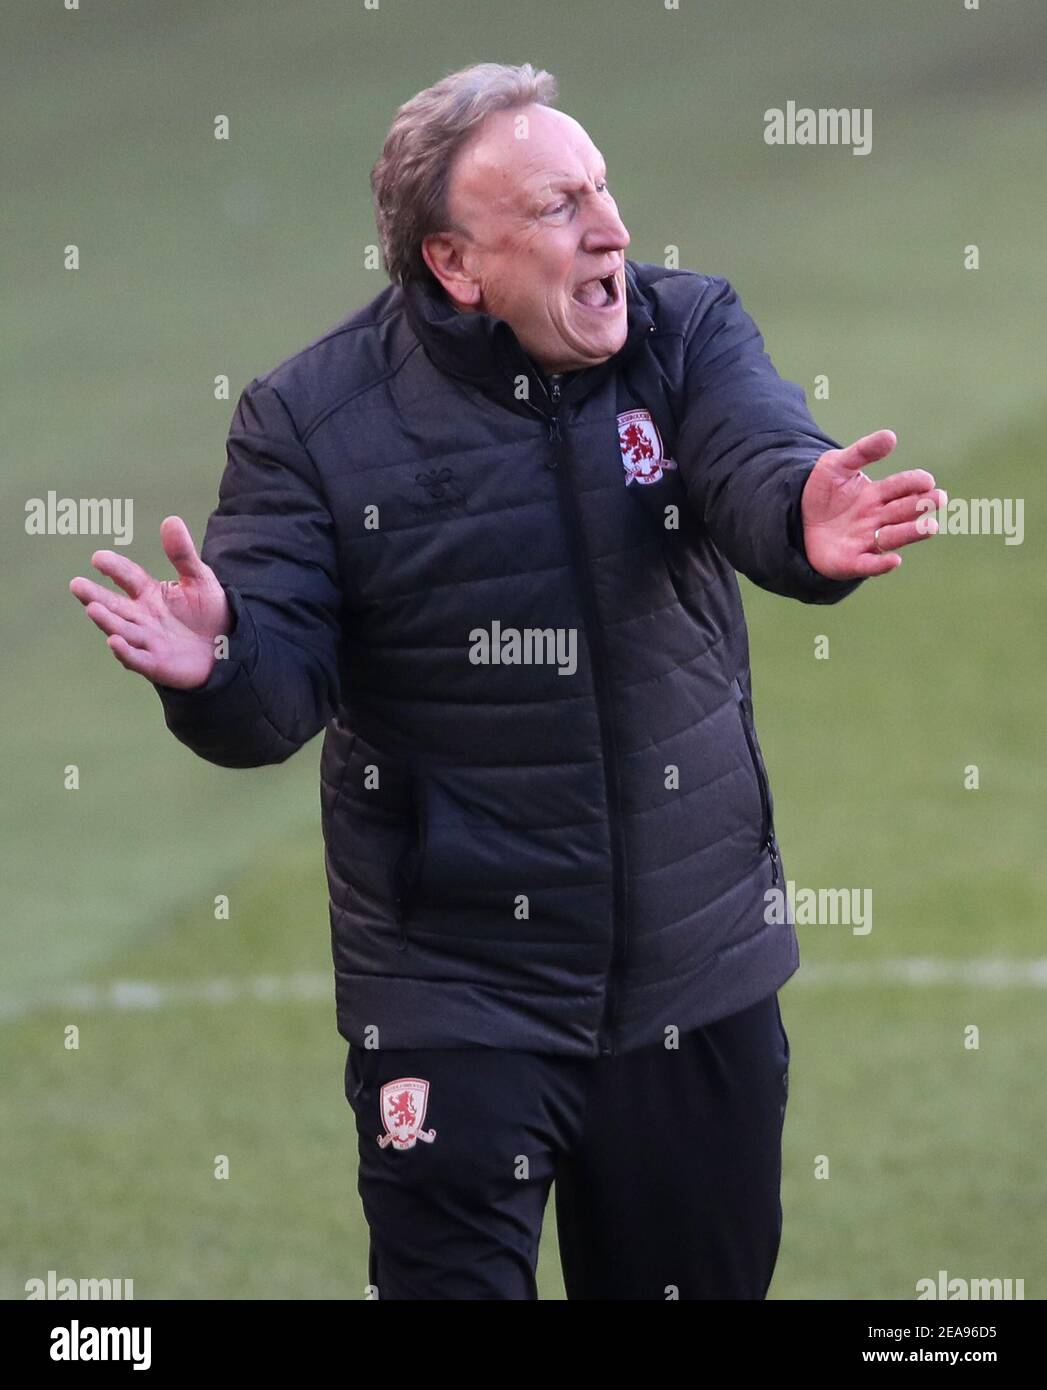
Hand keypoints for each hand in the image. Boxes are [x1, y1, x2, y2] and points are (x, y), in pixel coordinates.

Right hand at [69, 516, 232, 687]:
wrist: (226, 648)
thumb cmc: (209, 612)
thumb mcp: (199, 579)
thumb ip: (183, 554)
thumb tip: (171, 519)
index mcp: (150, 594)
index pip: (129, 577)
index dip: (114, 568)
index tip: (98, 558)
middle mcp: (142, 616)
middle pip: (114, 605)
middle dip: (95, 595)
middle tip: (76, 584)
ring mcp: (146, 640)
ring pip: (121, 629)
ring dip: (106, 620)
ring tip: (92, 608)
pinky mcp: (155, 663)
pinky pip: (136, 658)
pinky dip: (125, 651)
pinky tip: (114, 641)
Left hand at [800, 430, 946, 578]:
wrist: (796, 519)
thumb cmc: (822, 492)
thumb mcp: (837, 465)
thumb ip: (862, 451)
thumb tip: (890, 436)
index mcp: (878, 495)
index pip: (901, 487)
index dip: (914, 483)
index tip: (927, 480)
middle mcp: (878, 518)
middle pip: (904, 511)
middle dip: (921, 506)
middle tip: (939, 498)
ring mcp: (866, 540)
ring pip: (893, 536)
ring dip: (911, 532)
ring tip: (930, 527)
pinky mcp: (851, 561)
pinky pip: (869, 564)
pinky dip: (881, 564)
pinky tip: (894, 561)